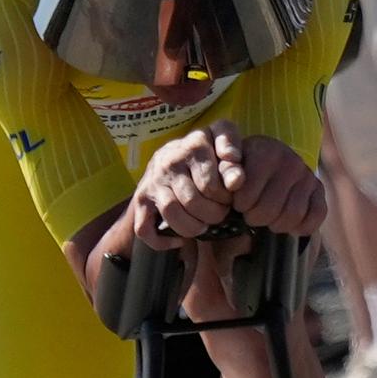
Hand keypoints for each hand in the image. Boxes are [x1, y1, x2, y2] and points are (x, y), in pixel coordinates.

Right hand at [132, 120, 247, 240]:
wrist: (173, 150)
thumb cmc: (206, 147)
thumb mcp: (222, 136)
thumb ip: (231, 146)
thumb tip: (235, 177)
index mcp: (192, 147)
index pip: (210, 185)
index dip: (225, 197)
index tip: (230, 197)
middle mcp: (169, 164)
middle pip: (192, 201)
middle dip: (213, 214)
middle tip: (222, 212)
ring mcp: (153, 183)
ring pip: (171, 213)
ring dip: (193, 227)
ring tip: (205, 224)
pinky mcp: (141, 200)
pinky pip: (144, 229)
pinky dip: (161, 241)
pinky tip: (179, 241)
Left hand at [230, 135, 327, 234]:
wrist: (272, 158)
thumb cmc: (245, 167)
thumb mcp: (231, 162)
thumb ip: (226, 171)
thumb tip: (234, 184)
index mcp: (266, 153)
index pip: (248, 196)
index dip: (240, 206)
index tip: (238, 202)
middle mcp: (291, 161)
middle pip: (270, 210)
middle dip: (256, 218)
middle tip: (251, 214)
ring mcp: (307, 175)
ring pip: (293, 215)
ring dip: (276, 224)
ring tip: (267, 219)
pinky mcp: (319, 188)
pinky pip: (317, 214)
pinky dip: (303, 226)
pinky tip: (290, 225)